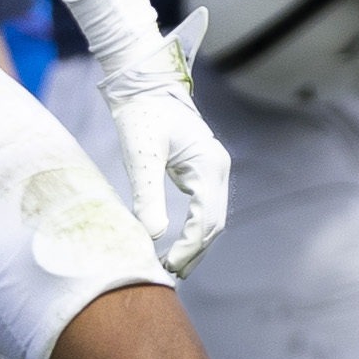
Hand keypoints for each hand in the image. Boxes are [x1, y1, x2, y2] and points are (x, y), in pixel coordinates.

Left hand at [102, 9, 229, 274]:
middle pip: (214, 223)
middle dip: (194, 252)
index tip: (167, 268)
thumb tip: (152, 236)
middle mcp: (217, 168)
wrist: (143, 83)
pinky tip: (174, 243)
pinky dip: (192, 228)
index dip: (190, 248)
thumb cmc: (141, 114)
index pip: (207, 220)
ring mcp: (212, 169)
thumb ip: (146, 195)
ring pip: (211, 217)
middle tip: (167, 275)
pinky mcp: (201, 169)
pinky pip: (203, 207)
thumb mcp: (141, 155)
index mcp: (209, 165)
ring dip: (195, 244)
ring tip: (170, 267)